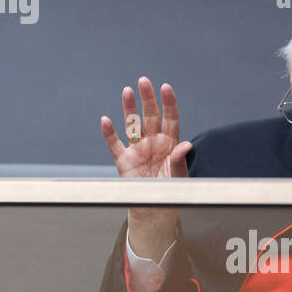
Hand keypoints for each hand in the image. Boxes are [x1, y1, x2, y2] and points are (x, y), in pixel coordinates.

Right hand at [101, 77, 191, 260]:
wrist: (156, 210)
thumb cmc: (171, 191)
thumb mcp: (180, 177)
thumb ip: (180, 160)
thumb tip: (186, 145)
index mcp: (170, 143)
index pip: (170, 118)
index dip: (168, 103)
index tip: (166, 88)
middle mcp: (153, 142)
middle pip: (150, 116)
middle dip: (147, 98)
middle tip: (144, 81)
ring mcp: (138, 150)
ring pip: (132, 125)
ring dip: (129, 109)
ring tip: (127, 91)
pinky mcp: (124, 161)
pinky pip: (115, 145)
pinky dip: (109, 133)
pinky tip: (105, 120)